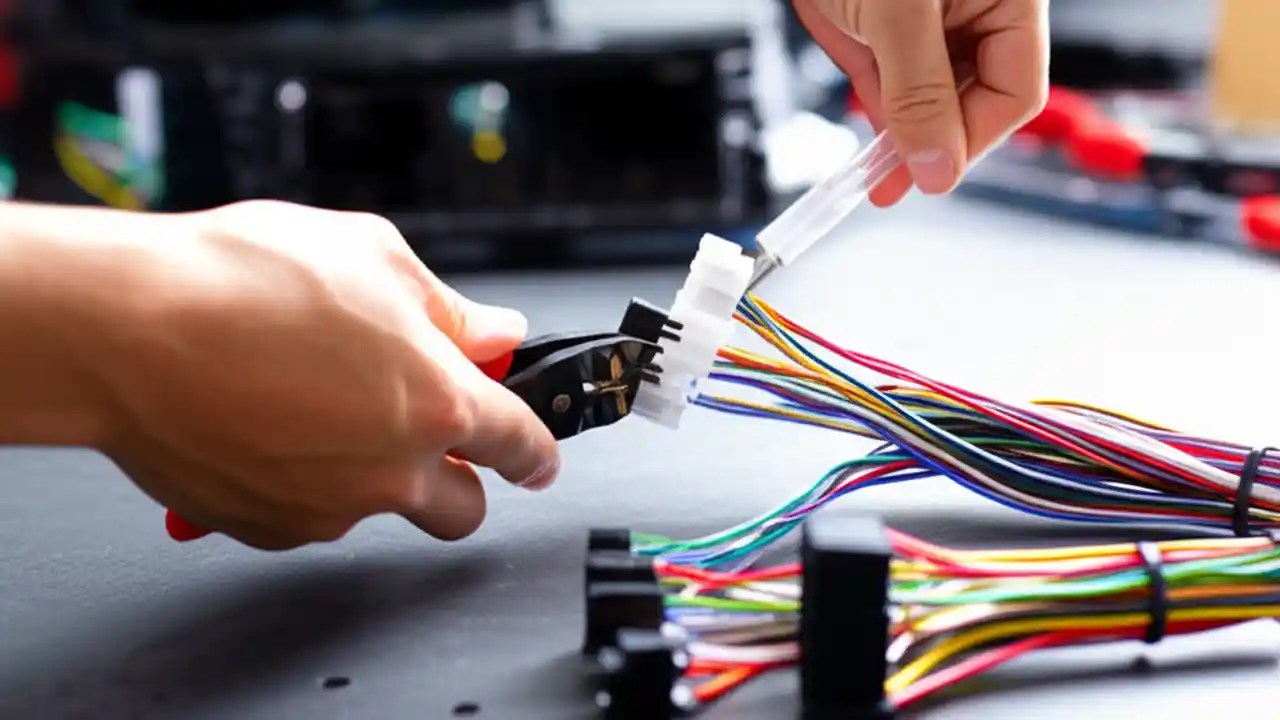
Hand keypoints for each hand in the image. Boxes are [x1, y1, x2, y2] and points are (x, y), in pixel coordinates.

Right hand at [89, 200, 558, 548]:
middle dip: (458, 476)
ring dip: (371, 473)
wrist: (124, 328)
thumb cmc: (240, 281)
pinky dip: (304, 480)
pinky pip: (311, 514)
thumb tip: (494, 333)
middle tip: (422, 430)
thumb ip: (449, 309)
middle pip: (462, 508)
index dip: (538, 450)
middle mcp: (392, 471)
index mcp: (437, 402)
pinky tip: (271, 422)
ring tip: (315, 402)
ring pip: (380, 511)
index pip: (520, 444)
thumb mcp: (374, 257)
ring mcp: (329, 508)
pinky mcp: (269, 527)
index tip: (539, 458)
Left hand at [794, 0, 1049, 204]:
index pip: (1014, 92)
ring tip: (872, 169)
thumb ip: (920, 90)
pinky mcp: (886, 20)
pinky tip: (866, 130)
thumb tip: (938, 165)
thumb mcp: (898, 11)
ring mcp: (928, 18)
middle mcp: (975, 11)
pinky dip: (874, 100)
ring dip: (897, 126)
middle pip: (970, 100)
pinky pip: (889, 74)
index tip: (929, 175)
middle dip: (929, 138)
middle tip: (891, 181)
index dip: (972, 141)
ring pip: (925, 95)